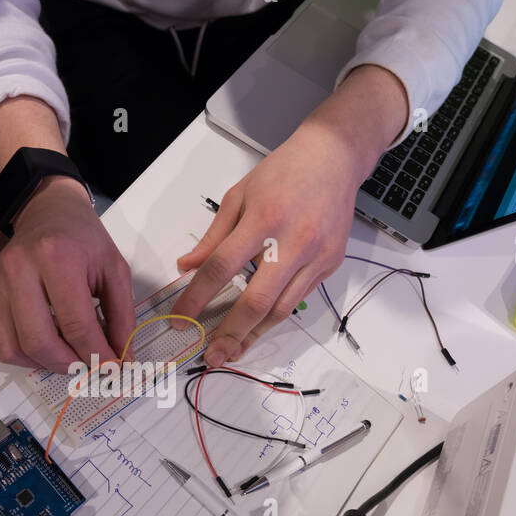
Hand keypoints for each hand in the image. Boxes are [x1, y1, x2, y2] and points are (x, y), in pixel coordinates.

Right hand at [0, 176, 135, 372]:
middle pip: (41, 341)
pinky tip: (49, 346)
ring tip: (71, 357)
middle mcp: (21, 270)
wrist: (47, 210)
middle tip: (91, 368)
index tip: (113, 369)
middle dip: (71, 365)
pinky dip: (27, 356)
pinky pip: (4, 344)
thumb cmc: (84, 238)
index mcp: (57, 258)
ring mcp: (0, 283)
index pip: (76, 325)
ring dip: (48, 364)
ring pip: (17, 348)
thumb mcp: (114, 269)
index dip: (98, 355)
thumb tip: (122, 359)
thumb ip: (121, 316)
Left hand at [173, 64, 407, 365]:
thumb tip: (186, 267)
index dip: (197, 298)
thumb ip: (213, 237)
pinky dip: (275, 317)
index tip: (181, 320)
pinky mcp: (330, 264)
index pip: (221, 267)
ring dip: (254, 334)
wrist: (334, 159)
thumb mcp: (239, 195)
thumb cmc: (283, 173)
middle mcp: (293, 241)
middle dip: (231, 333)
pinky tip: (257, 328)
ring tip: (233, 351)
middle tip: (211, 357)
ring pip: (282, 309)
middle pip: (257, 300)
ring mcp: (316, 256)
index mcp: (263, 219)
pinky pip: (299, 299)